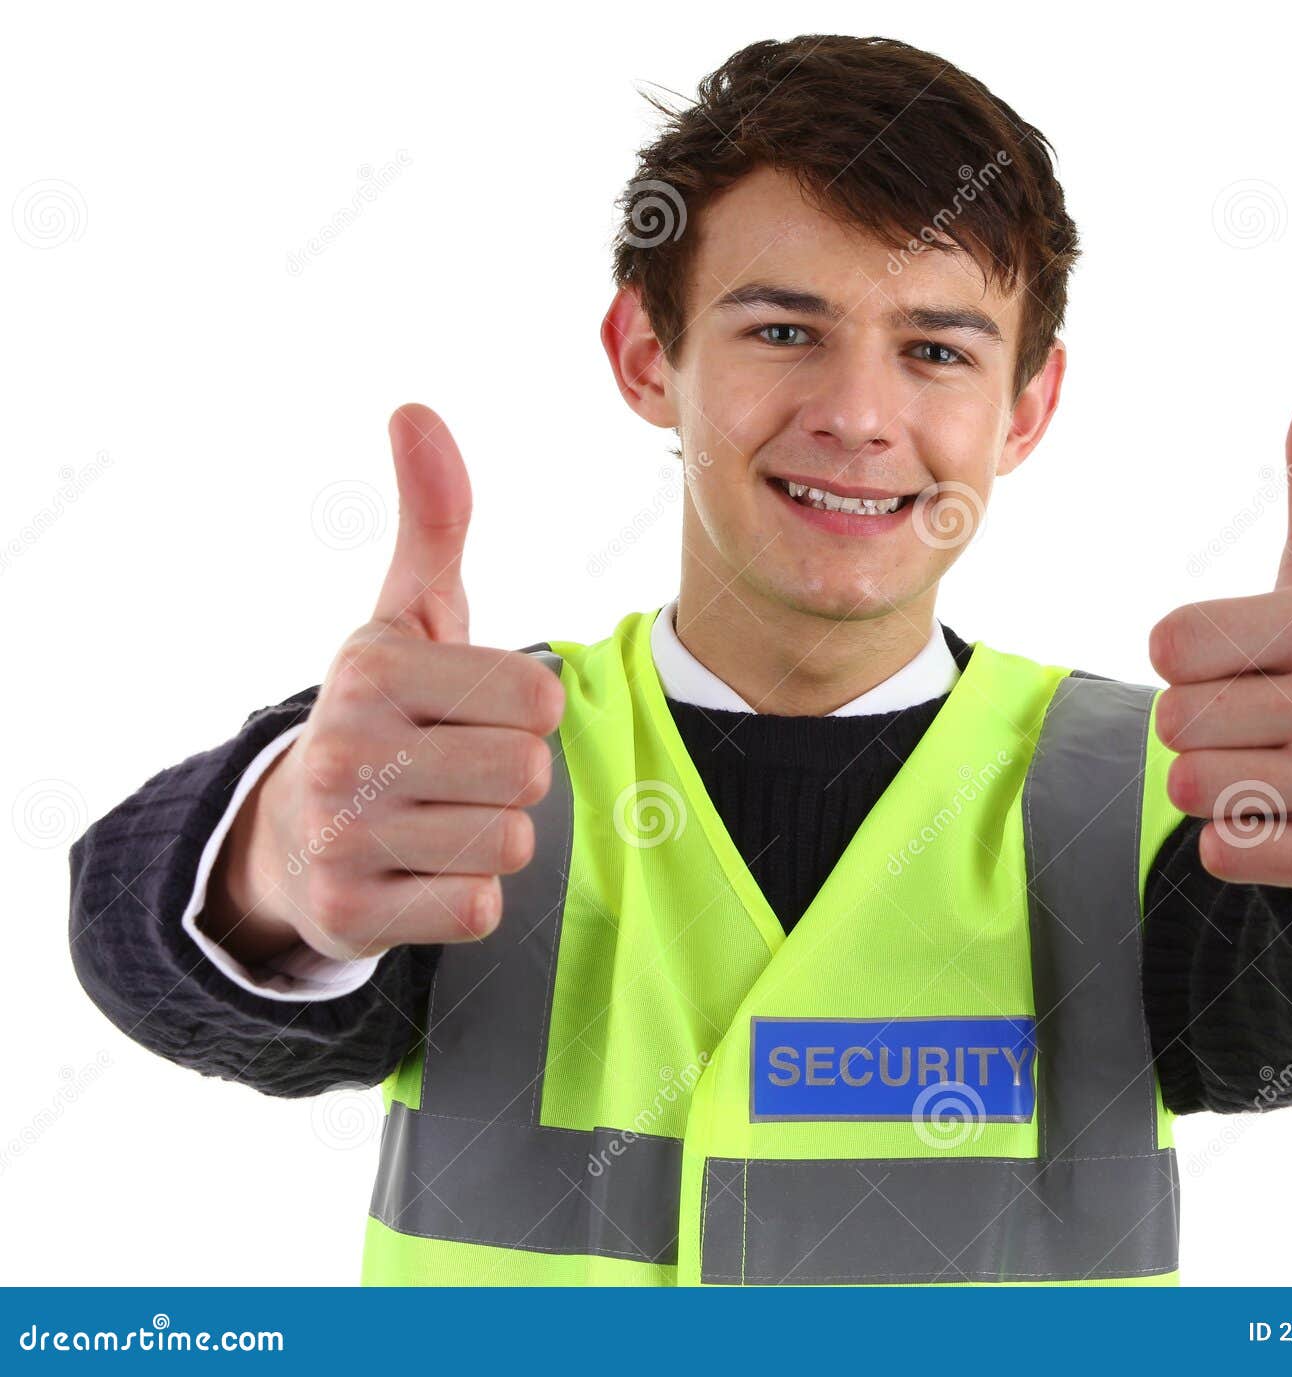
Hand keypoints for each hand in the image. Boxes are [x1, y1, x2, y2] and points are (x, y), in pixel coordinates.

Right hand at [206, 405, 564, 961]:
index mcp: (373, 667)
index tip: (465, 713)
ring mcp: (342, 835)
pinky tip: (417, 872)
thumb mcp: (407, 616)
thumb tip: (415, 410)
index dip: (521, 711)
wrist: (295, 833)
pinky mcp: (351, 914)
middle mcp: (346, 748)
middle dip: (510, 775)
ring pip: (510, 843)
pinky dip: (464, 896)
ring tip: (433, 818)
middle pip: (530, 772)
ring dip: (488, 836)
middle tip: (451, 771)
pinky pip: (479, 908)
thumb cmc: (384, 714)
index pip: (538, 696)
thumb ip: (433, 520)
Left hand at [1148, 359, 1291, 927]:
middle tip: (1271, 728)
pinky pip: (1217, 851)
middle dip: (1203, 729)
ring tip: (1283, 773)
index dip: (1195, 664)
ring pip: (1187, 786)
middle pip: (1172, 719)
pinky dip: (1239, 845)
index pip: (1168, 646)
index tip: (1258, 669)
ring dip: (1219, 787)